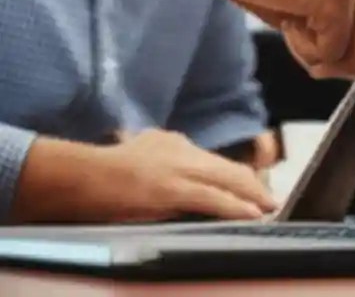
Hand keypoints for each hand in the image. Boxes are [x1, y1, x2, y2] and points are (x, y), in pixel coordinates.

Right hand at [13, 131, 275, 223]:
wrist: (79, 175)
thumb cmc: (101, 170)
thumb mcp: (136, 151)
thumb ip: (156, 152)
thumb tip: (165, 148)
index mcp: (176, 144)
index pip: (216, 162)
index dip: (238, 178)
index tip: (253, 189)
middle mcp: (184, 151)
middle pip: (231, 169)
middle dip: (254, 187)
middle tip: (271, 201)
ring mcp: (179, 170)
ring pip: (229, 182)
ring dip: (253, 197)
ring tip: (269, 209)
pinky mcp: (173, 190)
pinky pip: (214, 199)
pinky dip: (237, 207)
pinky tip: (253, 214)